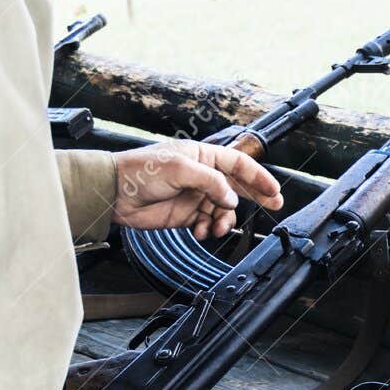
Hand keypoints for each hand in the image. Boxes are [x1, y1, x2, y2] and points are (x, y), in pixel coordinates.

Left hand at [112, 142, 282, 239]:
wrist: (116, 193)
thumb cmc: (142, 171)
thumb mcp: (181, 169)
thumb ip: (211, 183)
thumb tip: (232, 200)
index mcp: (203, 157)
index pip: (239, 164)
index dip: (258, 177)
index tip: (274, 191)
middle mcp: (202, 176)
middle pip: (236, 186)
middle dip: (255, 197)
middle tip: (274, 206)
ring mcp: (194, 196)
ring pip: (222, 210)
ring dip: (224, 221)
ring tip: (217, 228)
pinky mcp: (185, 215)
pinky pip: (207, 223)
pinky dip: (208, 230)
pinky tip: (201, 232)